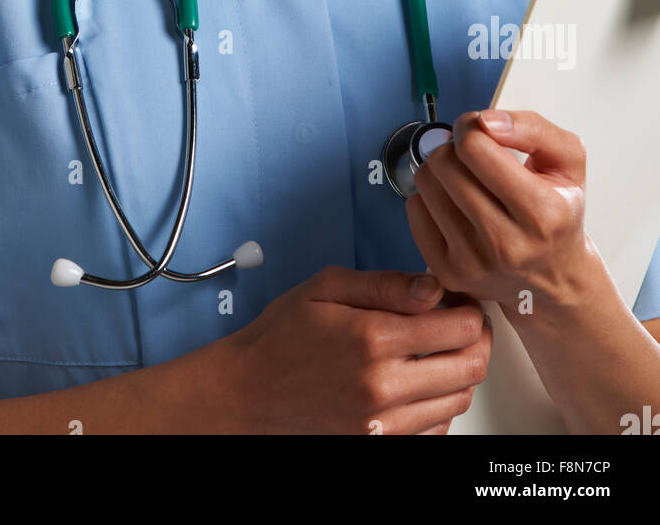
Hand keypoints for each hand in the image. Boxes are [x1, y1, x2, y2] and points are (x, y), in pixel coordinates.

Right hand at [221, 266, 492, 433]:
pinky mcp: (382, 442)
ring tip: (440, 349)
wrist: (249, 392)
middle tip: (463, 321)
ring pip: (460, 399)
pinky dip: (441, 403)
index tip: (459, 299)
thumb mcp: (326, 287)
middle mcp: (385, 385)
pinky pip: (436, 429)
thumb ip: (385, 284)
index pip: (461, 327)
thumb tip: (432, 286)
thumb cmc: (282, 336)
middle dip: (477, 338)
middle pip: (471, 366)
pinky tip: (422, 381)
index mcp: (374, 338)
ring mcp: (385, 421)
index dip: (470, 308)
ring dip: (462, 371)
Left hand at [406, 109, 590, 311]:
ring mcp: (473, 262)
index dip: (470, 127)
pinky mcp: (447, 271)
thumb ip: (533, 129)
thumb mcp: (568, 162)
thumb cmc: (559, 213)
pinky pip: (414, 209)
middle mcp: (506, 244)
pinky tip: (455, 204)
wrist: (554, 276)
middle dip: (455, 148)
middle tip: (474, 157)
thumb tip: (486, 122)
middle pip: (444, 163)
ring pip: (425, 183)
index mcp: (541, 213)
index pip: (474, 148)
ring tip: (466, 180)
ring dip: (441, 171)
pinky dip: (430, 197)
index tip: (479, 131)